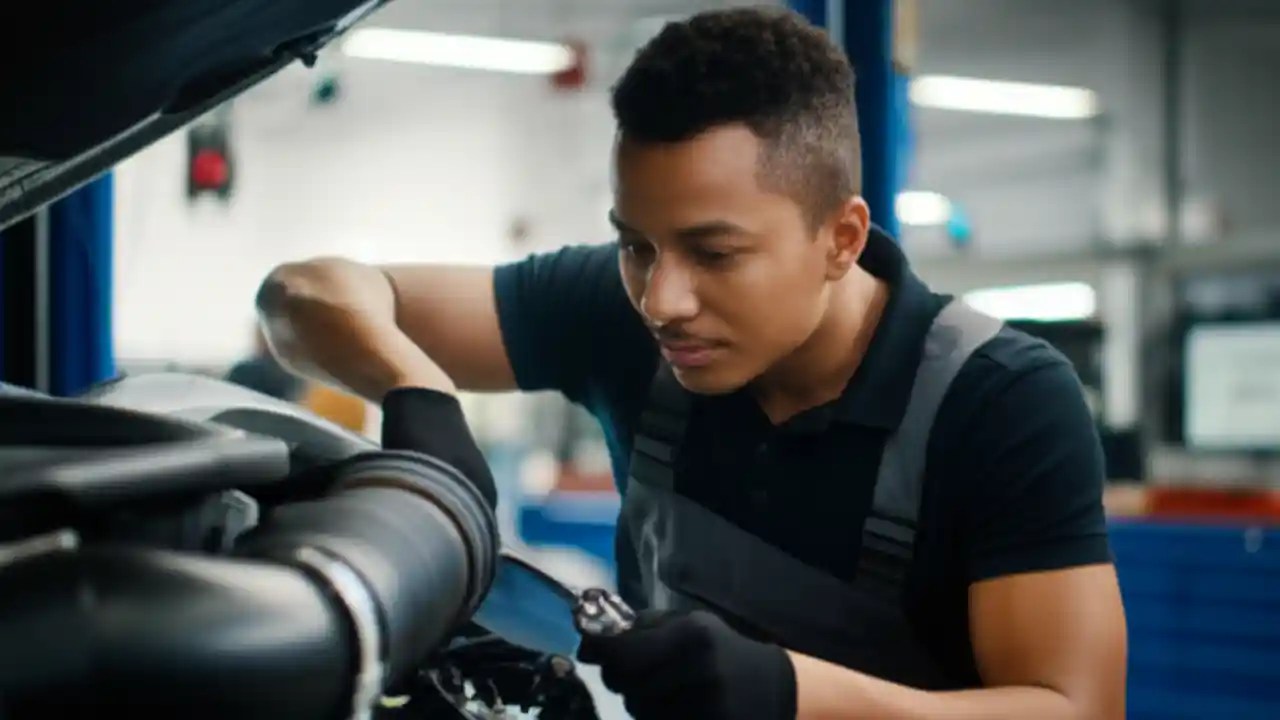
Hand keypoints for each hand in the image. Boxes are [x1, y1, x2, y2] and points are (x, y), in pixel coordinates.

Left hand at [577, 609, 795, 719]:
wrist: (775, 688)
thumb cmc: (722, 650)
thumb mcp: (691, 624)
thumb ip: (645, 626)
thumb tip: (591, 637)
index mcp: (692, 635)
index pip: (622, 647)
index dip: (596, 650)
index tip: (587, 650)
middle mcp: (698, 669)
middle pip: (625, 682)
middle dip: (617, 677)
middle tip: (625, 673)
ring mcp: (705, 705)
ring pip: (637, 710)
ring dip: (636, 701)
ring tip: (656, 692)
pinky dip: (654, 717)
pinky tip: (668, 708)